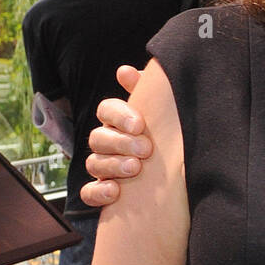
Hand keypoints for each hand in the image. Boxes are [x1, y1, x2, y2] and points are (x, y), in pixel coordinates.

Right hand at [79, 66, 152, 207]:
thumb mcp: (162, 114)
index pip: (107, 110)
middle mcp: (107, 143)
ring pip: (93, 163)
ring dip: (112, 165)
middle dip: (120, 143)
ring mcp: (102, 168)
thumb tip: (124, 71)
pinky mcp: (101, 192)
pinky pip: (88, 193)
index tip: (140, 125)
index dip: (119, 115)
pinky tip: (115, 192)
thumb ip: (147, 91)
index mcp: (119, 121)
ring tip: (134, 168)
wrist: (176, 177)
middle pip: (98, 137)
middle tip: (145, 150)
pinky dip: (98, 193)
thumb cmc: (166, 137)